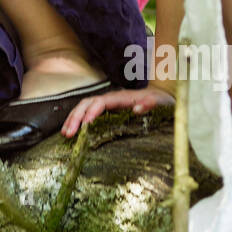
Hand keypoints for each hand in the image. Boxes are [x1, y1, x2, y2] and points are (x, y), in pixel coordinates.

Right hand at [60, 85, 175, 137]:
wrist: (165, 100)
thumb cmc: (163, 103)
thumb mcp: (162, 102)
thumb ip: (151, 103)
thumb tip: (138, 107)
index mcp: (122, 98)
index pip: (101, 102)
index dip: (91, 112)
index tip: (84, 125)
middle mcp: (112, 100)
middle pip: (87, 103)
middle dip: (76, 117)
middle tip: (68, 133)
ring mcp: (109, 106)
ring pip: (85, 108)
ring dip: (73, 119)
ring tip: (66, 134)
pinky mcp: (108, 113)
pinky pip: (89, 115)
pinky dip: (79, 123)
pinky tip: (73, 134)